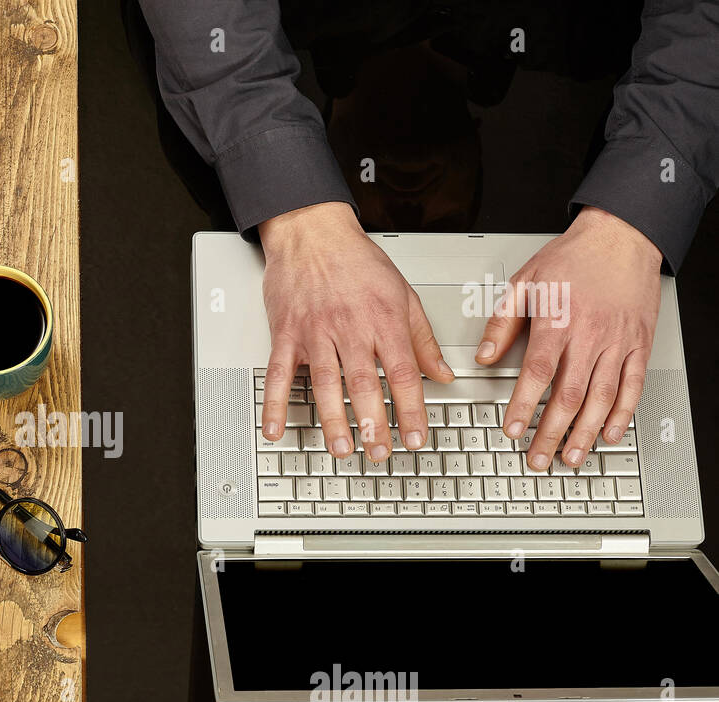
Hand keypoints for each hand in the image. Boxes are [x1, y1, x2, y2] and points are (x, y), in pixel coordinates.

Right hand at [259, 202, 453, 460]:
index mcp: (383, 320)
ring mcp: (315, 333)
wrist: (313, 231)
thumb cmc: (357, 261)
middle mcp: (350, 328)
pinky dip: (274, 404)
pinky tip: (275, 428)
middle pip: (364, 383)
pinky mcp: (286, 334)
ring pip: (326, 383)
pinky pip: (279, 374)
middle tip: (380, 453)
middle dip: (374, 423)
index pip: (403, 372)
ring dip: (333, 420)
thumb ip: (422, 339)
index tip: (416, 437)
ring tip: (342, 448)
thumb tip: (443, 373)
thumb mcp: (403, 294)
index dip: (411, 409)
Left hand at [476, 206, 661, 468]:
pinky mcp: (639, 344)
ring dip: (585, 433)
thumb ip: (502, 322)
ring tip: (570, 457)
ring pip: (602, 398)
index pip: (537, 373)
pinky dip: (622, 414)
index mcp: (558, 321)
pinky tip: (609, 434)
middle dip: (551, 432)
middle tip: (537, 458)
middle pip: (568, 395)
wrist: (622, 236)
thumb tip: (483, 356)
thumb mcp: (526, 281)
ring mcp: (618, 342)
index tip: (512, 430)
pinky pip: (632, 386)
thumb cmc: (573, 257)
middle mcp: (590, 336)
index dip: (524, 405)